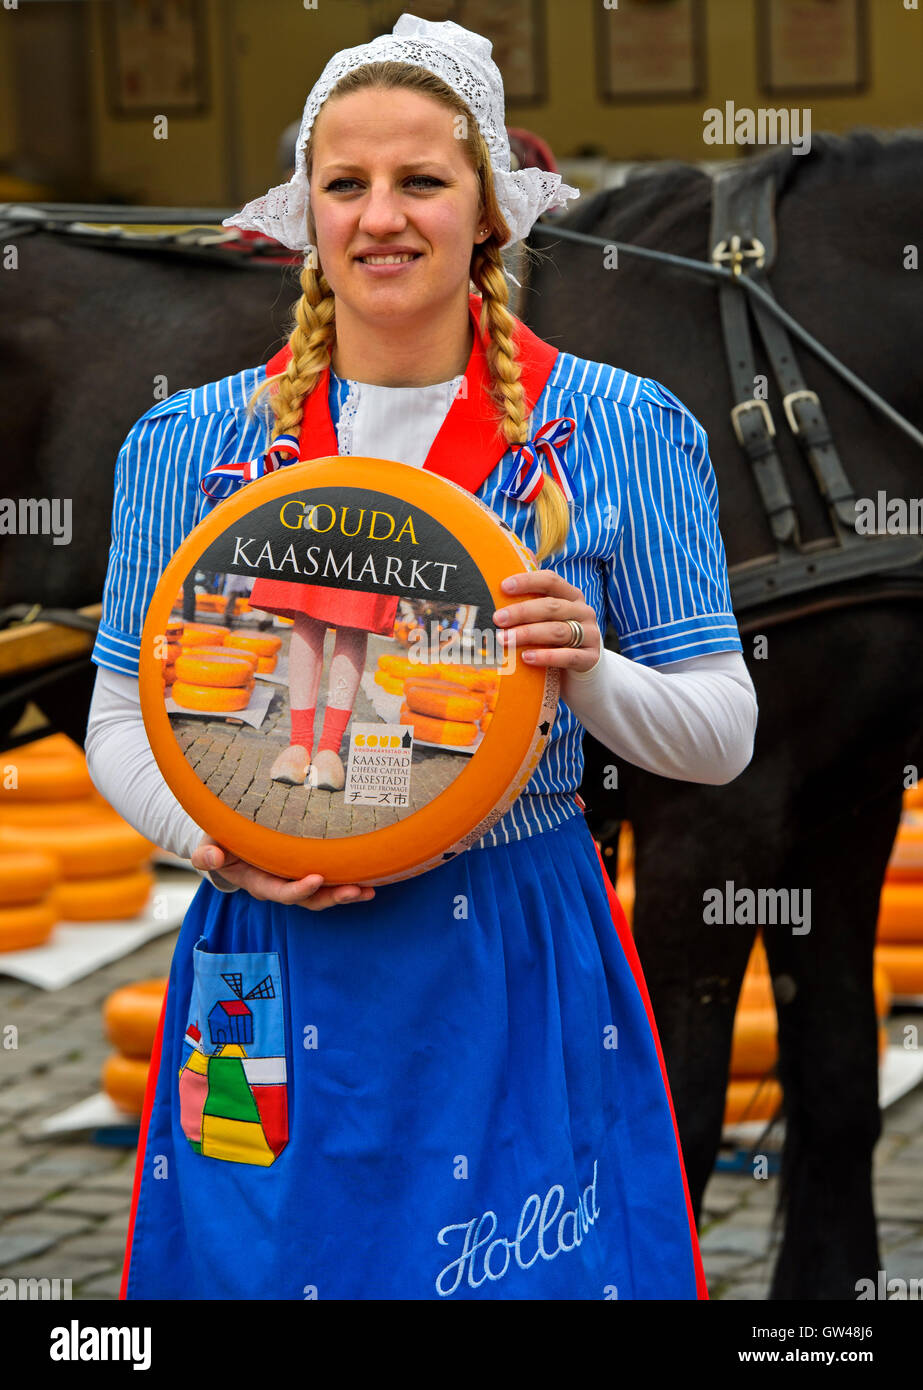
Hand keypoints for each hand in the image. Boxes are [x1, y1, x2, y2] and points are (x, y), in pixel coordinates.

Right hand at [190, 836, 375, 910]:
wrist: (227, 842)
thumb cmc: (218, 842)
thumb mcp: (207, 846)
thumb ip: (207, 854)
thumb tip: (211, 858)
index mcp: (258, 882)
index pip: (279, 891)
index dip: (298, 889)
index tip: (316, 878)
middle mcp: (279, 885)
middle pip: (308, 900)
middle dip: (331, 897)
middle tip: (355, 890)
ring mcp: (294, 879)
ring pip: (322, 894)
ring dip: (345, 894)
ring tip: (368, 890)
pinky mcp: (306, 870)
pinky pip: (329, 880)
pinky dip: (348, 880)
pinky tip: (371, 877)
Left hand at [492, 571, 600, 671]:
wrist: (582, 671)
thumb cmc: (555, 641)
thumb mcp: (546, 620)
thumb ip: (530, 604)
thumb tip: (499, 586)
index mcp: (571, 596)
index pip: (550, 581)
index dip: (528, 581)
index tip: (503, 587)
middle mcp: (583, 612)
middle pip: (551, 607)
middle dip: (522, 612)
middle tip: (498, 619)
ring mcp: (590, 635)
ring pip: (558, 631)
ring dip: (529, 634)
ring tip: (505, 640)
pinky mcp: (591, 658)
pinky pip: (569, 656)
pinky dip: (547, 657)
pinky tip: (527, 658)